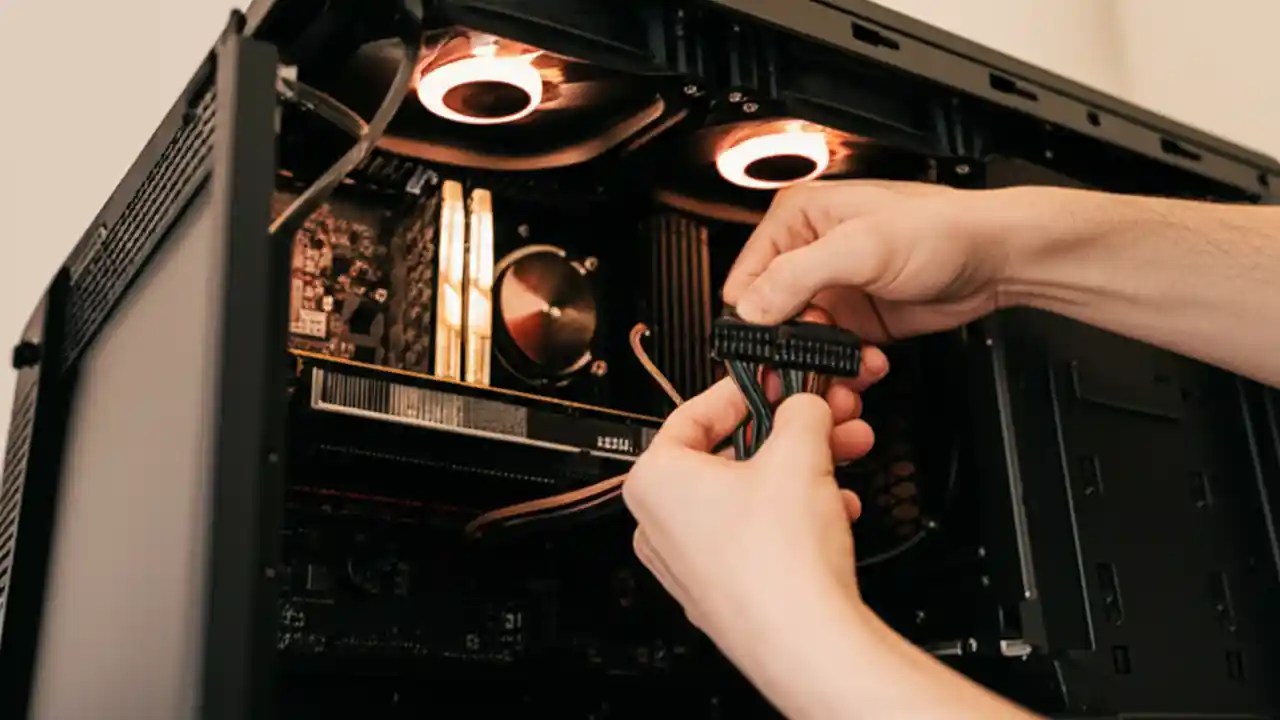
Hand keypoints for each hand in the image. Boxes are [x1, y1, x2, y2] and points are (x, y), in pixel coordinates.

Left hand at [623, 377, 873, 716]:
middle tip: (826, 416)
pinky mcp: (726, 589)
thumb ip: (799, 410)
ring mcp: (691, 561)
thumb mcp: (797, 452)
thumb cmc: (778, 561)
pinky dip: (798, 514)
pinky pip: (760, 534)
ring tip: (845, 456)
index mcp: (655, 480)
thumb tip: (804, 402)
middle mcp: (661, 523)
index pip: (694, 413)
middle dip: (791, 433)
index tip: (776, 383)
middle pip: (731, 454)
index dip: (745, 390)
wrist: (805, 640)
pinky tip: (838, 507)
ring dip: (805, 470)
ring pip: (751, 495)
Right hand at [723, 180, 1025, 340]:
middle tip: (807, 370)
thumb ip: (797, 276)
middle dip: (789, 349)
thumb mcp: (860, 248)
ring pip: (800, 343)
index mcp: (795, 222)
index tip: (772, 350)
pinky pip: (831, 354)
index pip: (745, 281)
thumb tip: (750, 309)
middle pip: (769, 318)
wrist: (997, 257)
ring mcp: (831, 291)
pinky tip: (868, 363)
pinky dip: (845, 368)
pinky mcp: (855, 321)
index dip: (755, 320)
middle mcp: (807, 256)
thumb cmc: (942, 229)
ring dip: (819, 363)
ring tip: (845, 369)